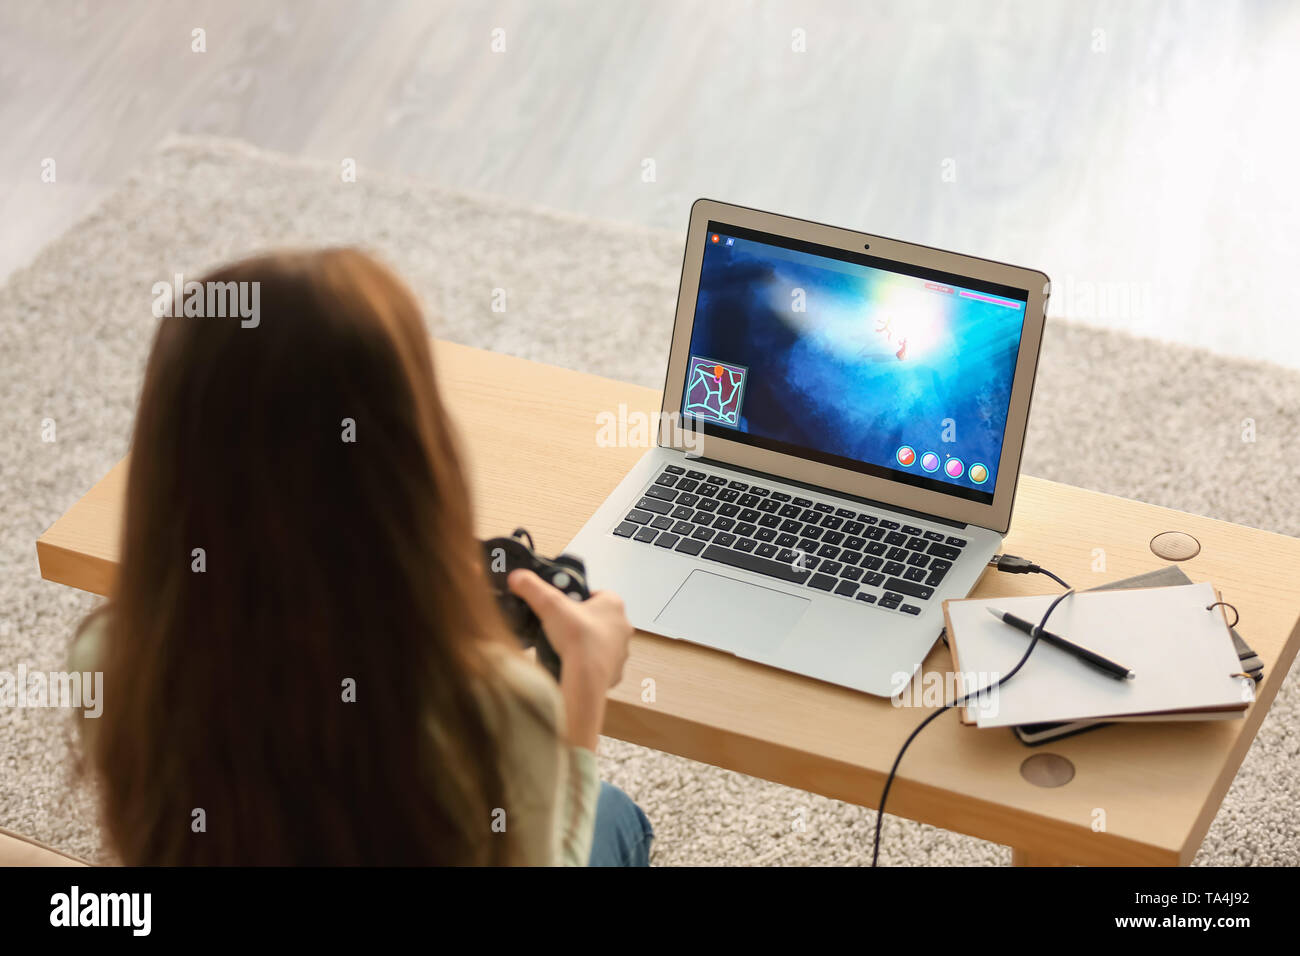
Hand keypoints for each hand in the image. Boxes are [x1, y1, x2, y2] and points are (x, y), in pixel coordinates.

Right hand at [508, 570, 631, 749]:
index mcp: (613, 604)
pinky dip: (589, 664)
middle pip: (599, 618)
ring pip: (602, 642)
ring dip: (587, 643)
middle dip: (581, 621)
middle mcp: (622, 626)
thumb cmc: (576, 639)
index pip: (597, 594)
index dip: (578, 598)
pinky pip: (602, 664)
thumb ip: (532, 588)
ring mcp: (621, 650)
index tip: (564, 605)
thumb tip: (518, 578)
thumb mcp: (549, 605)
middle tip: (562, 626)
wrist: (586, 677)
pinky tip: (573, 664)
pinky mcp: (616, 670)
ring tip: (566, 646)